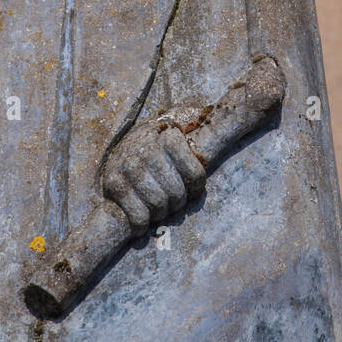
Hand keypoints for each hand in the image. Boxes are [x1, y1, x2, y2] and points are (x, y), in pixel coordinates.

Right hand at [102, 109, 206, 234]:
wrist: (122, 145)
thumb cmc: (161, 139)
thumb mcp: (182, 123)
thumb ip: (201, 123)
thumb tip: (229, 119)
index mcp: (168, 135)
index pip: (195, 174)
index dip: (197, 184)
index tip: (194, 185)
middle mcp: (146, 149)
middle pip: (176, 192)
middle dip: (177, 200)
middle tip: (173, 198)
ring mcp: (127, 166)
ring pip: (158, 205)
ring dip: (161, 212)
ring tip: (159, 205)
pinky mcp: (113, 183)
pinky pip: (138, 217)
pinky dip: (142, 223)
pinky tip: (143, 216)